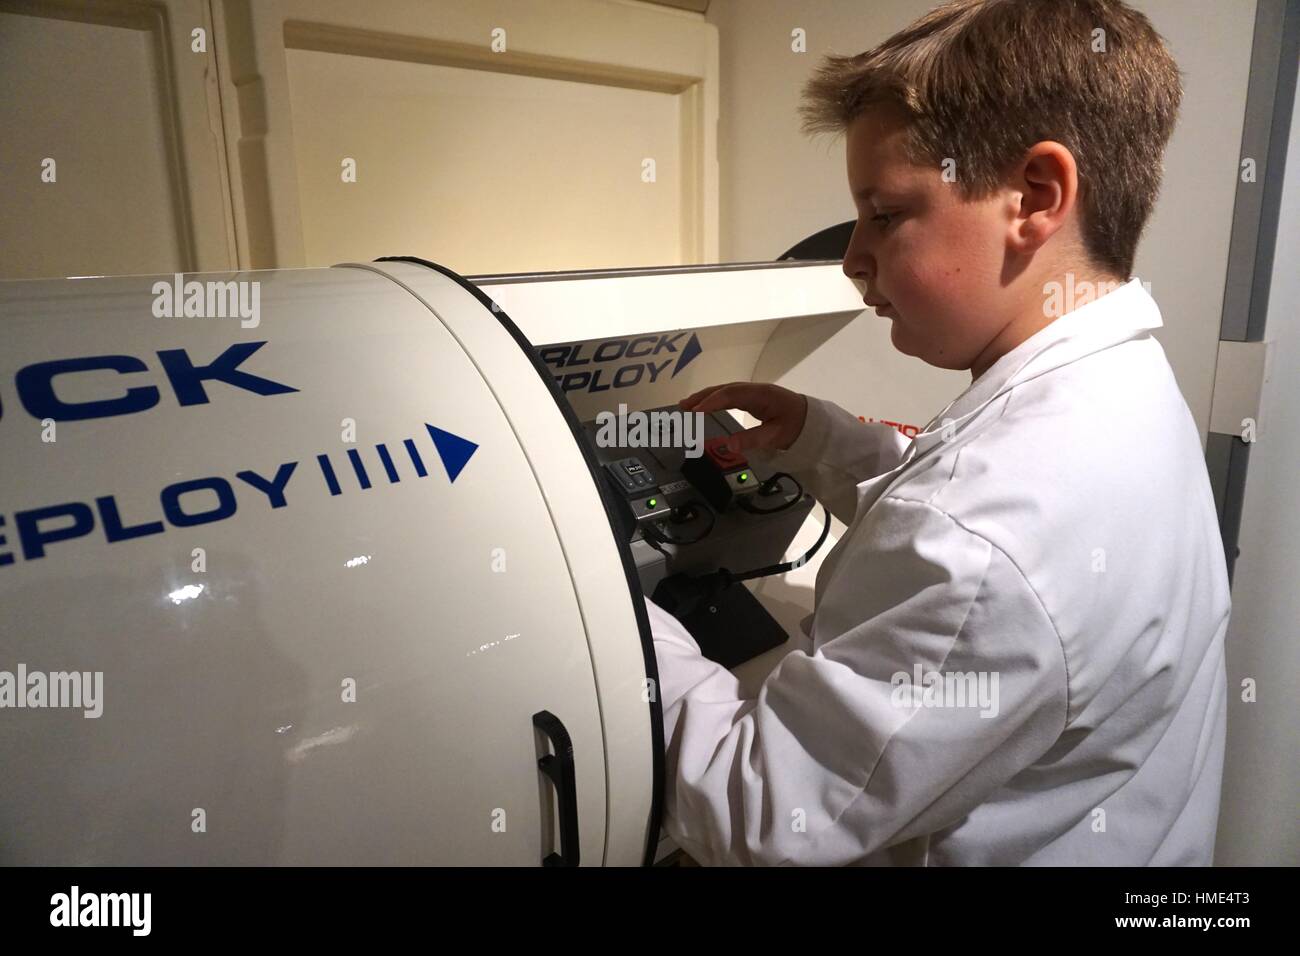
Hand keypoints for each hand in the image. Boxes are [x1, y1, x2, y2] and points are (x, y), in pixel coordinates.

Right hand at [678, 382, 808, 454]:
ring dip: (706, 397)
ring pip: (725, 391)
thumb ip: (753, 439)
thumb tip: (729, 445)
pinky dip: (715, 399)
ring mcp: (753, 392)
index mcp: (762, 395)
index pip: (731, 394)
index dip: (712, 402)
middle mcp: (755, 390)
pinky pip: (729, 396)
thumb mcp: (777, 436)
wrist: (811, 419)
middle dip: (703, 397)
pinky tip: (705, 405)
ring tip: (687, 405)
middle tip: (684, 406)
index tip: (696, 411)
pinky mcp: (752, 398)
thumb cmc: (797, 426)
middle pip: (725, 389)